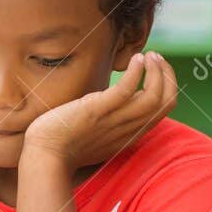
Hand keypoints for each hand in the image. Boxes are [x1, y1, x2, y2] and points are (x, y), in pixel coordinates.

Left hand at [22, 51, 176, 167]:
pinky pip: (126, 91)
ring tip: (148, 55)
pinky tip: (136, 59)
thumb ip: (111, 121)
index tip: (157, 68)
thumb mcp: (97, 133)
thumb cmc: (65, 144)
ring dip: (157, 71)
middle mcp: (127, 130)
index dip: (167, 86)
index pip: (163, 110)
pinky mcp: (97, 111)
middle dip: (167, 75)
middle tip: (155, 57)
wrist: (44, 156)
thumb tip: (113, 102)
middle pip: (166, 103)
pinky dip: (136, 73)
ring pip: (154, 97)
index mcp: (130, 135)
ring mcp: (114, 121)